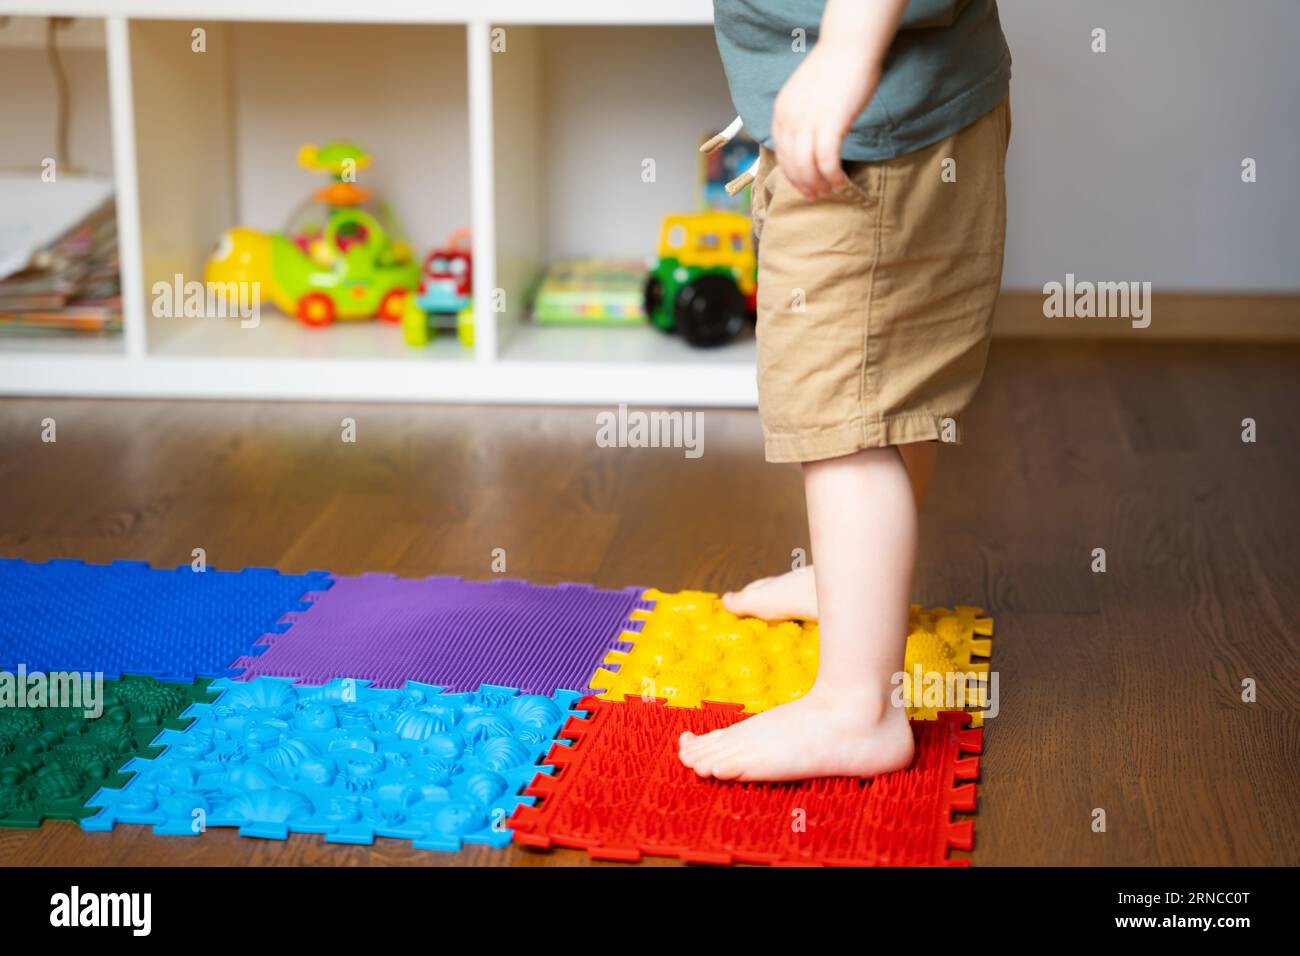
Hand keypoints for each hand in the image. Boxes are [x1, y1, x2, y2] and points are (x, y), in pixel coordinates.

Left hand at [772, 42, 881, 200]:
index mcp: (781, 112)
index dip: (791, 175)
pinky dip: (833, 176)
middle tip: (816, 195)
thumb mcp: (805, 95)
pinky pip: (827, 161)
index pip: (780, 154)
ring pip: (807, 167)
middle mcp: (790, 119)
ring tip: (830, 190)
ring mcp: (808, 122)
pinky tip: (841, 181)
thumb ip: (802, 117)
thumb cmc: (834, 69)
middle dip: (804, 185)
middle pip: (792, 165)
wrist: (848, 47)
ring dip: (819, 184)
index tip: (802, 185)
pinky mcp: (830, 124)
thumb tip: (810, 141)